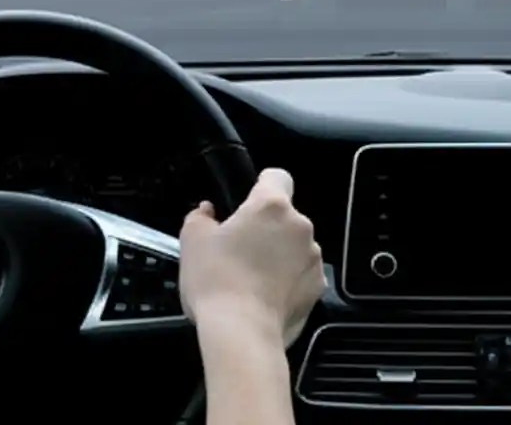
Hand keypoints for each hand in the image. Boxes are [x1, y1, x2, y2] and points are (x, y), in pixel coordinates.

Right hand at [179, 168, 325, 346]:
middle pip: (284, 216)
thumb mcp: (192, 241)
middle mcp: (300, 227)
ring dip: (279, 254)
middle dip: (266, 228)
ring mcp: (313, 258)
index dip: (261, 185)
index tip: (246, 203)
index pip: (277, 176)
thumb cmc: (216, 281)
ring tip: (251, 277)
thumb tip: (207, 212)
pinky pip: (301, 274)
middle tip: (239, 249)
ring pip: (294, 246)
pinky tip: (265, 296)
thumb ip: (200, 217)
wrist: (242, 333)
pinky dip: (288, 280)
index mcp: (271, 206)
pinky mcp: (318, 287)